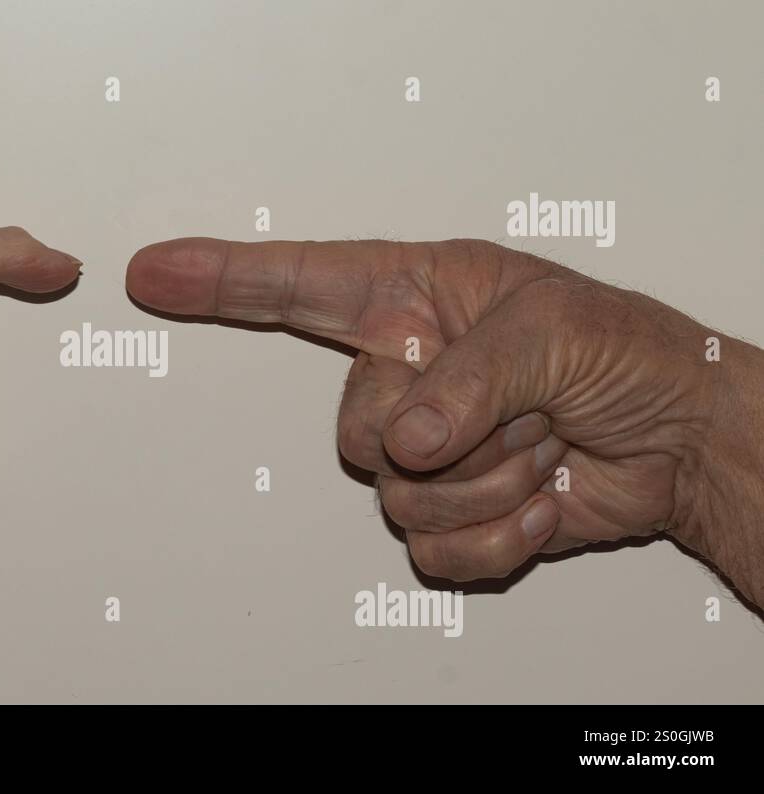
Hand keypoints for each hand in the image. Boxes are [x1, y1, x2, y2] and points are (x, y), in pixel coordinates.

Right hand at [126, 237, 763, 604]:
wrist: (686, 442)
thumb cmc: (630, 355)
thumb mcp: (554, 332)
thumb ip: (466, 379)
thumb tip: (404, 437)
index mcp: (417, 301)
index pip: (297, 286)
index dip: (220, 280)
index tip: (154, 273)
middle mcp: (408, 375)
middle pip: (351, 427)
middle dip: (441, 433)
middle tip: (516, 408)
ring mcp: (426, 451)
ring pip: (396, 499)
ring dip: (490, 481)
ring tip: (542, 443)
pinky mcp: (451, 515)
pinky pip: (434, 551)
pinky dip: (501, 534)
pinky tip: (542, 495)